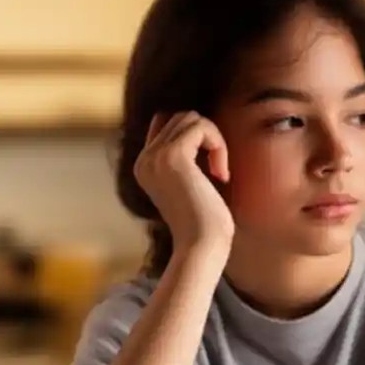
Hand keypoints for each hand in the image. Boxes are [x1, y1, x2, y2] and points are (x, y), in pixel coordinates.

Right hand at [133, 111, 233, 257]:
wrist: (201, 247)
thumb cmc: (205, 224)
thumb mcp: (192, 186)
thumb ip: (188, 160)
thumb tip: (200, 126)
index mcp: (144, 167)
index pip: (165, 123)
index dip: (194, 136)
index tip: (209, 168)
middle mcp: (144, 160)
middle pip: (180, 117)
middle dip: (206, 137)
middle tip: (218, 172)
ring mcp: (155, 157)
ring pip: (191, 118)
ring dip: (214, 140)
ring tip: (219, 172)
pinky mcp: (172, 156)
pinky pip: (202, 126)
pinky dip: (218, 144)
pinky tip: (221, 174)